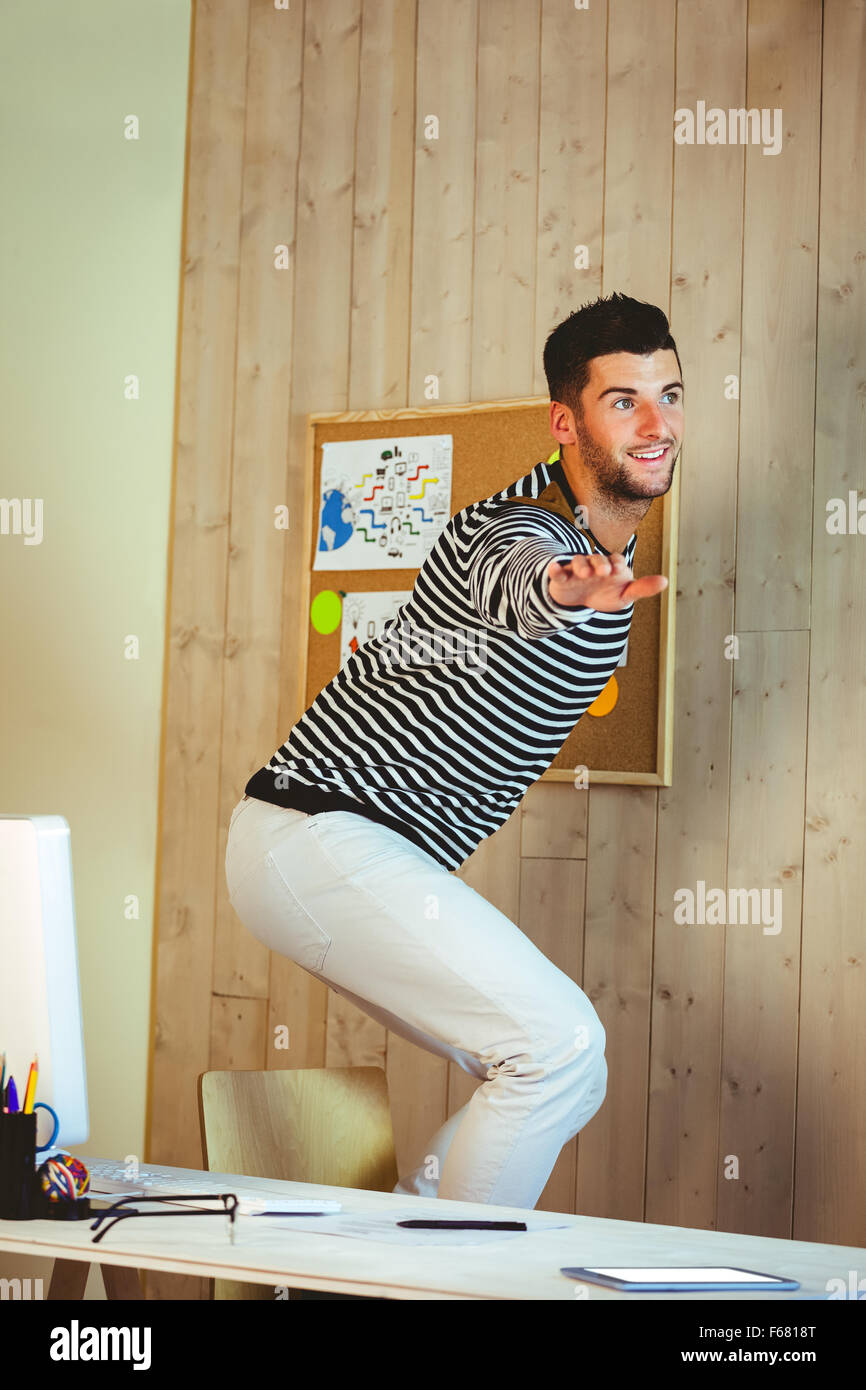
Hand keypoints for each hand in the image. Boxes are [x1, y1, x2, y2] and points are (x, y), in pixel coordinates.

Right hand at [547, 552, 667, 612]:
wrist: (579, 601)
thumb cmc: (605, 593)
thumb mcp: (625, 594)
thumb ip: (642, 588)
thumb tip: (665, 581)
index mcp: (611, 567)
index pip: (616, 560)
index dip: (617, 564)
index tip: (619, 570)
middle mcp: (594, 565)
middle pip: (596, 559)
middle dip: (599, 563)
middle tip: (604, 572)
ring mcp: (577, 571)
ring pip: (578, 562)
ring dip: (581, 566)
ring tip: (584, 574)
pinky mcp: (562, 579)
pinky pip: (558, 572)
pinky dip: (555, 570)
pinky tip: (555, 568)